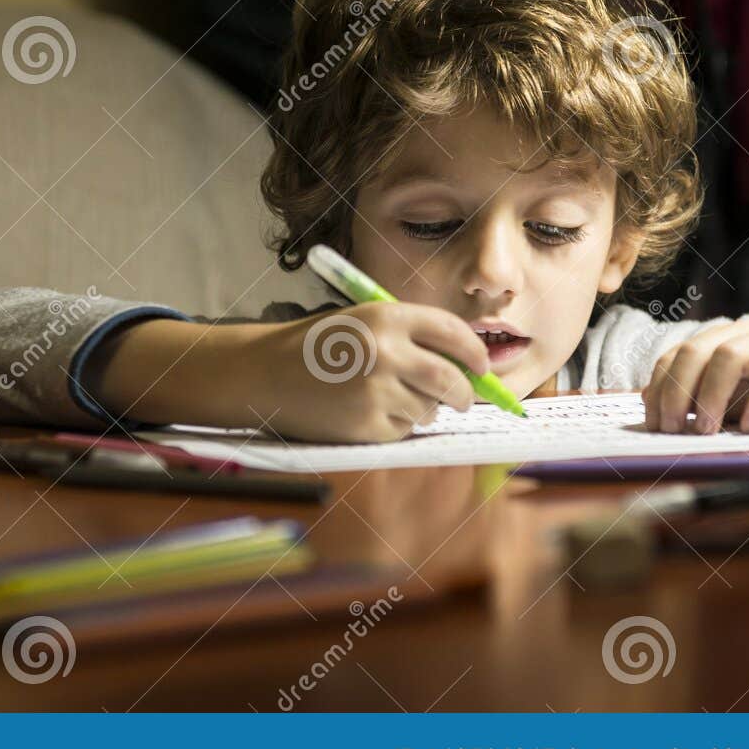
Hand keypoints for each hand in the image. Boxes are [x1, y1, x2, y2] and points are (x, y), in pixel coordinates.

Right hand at [247, 302, 489, 442]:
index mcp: (386, 317)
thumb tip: (468, 367)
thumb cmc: (319, 346)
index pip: (452, 333)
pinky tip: (366, 412)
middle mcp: (384, 351)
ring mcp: (375, 390)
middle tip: (465, 399)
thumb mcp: (364, 322)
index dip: (475, 352)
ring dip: (422, 409)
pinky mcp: (365, 424)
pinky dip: (395, 426)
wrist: (265, 373)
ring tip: (387, 398)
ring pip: (429, 409)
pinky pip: (403, 430)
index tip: (482, 365)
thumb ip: (412, 337)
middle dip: (466, 393)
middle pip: (451, 380)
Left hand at [641, 321, 748, 433]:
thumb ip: (696, 396)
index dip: (660, 389)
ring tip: (707, 430)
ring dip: (711, 396)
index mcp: (722, 340)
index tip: (655, 425)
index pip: (677, 356)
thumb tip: (649, 401)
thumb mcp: (734, 399)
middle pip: (696, 351)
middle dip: (678, 392)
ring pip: (729, 356)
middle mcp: (744, 334)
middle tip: (674, 430)